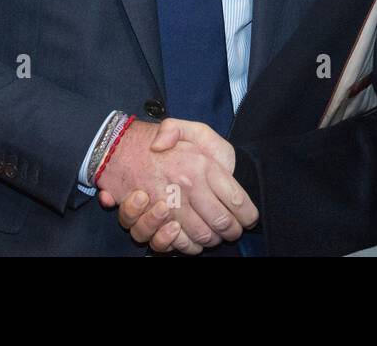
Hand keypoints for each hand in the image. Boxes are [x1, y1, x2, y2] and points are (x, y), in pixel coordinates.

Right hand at [96, 118, 255, 253]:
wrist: (126, 157)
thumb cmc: (165, 145)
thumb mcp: (189, 129)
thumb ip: (194, 132)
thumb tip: (167, 144)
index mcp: (201, 164)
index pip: (236, 199)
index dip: (248, 214)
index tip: (250, 219)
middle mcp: (186, 185)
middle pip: (222, 221)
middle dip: (232, 231)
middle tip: (234, 231)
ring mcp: (170, 205)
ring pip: (202, 235)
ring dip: (212, 239)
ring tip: (216, 236)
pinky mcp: (154, 220)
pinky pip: (175, 243)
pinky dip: (188, 246)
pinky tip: (193, 241)